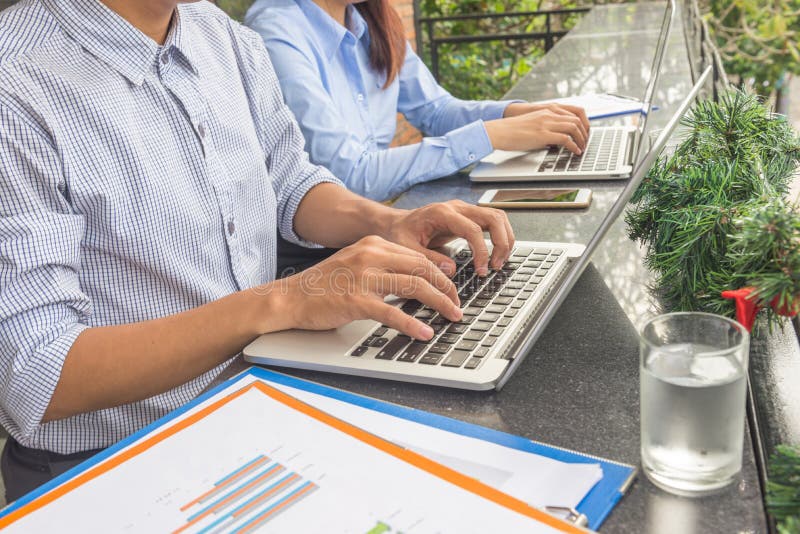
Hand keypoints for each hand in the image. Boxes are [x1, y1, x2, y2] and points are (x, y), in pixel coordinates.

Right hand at [274, 236, 462, 339]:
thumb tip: (417, 283)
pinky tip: (424, 332)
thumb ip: (384, 269)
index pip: (418, 256)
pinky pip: (392, 312)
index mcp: (373, 244)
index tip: (453, 288)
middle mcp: (370, 255)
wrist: (290, 297)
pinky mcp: (355, 300)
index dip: (441, 274)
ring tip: (452, 316)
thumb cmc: (323, 287)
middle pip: (422, 268)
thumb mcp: (357, 265)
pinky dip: (413, 324)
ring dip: (439, 303)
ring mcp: (363, 277)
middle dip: (447, 288)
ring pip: (414, 286)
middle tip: (458, 304)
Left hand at [384, 200, 514, 276]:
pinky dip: (499, 236)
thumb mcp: (407, 249)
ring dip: (505, 239)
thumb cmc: (400, 234)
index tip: (481, 270)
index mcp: (442, 213)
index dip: (482, 251)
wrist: (395, 223)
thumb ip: (428, 259)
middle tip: (495, 266)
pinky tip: (495, 254)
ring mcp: (464, 210)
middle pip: (494, 217)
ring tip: (498, 262)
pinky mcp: (467, 217)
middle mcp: (457, 207)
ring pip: (498, 216)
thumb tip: (452, 269)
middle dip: (501, 243)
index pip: (474, 229)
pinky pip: (492, 221)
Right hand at [485, 102, 589, 154]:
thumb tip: (556, 142)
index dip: (584, 124)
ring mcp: (546, 123)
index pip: (574, 112)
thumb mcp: (533, 125)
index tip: (585, 134)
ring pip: (574, 127)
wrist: (499, 131)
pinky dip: (574, 146)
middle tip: (586, 143)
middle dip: (585, 133)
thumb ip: (546, 129)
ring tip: (582, 148)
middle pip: (577, 120)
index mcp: (547, 110)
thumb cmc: (513, 131)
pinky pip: (565, 138)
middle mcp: (549, 114)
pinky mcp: (542, 134)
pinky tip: (575, 152)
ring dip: (582, 139)